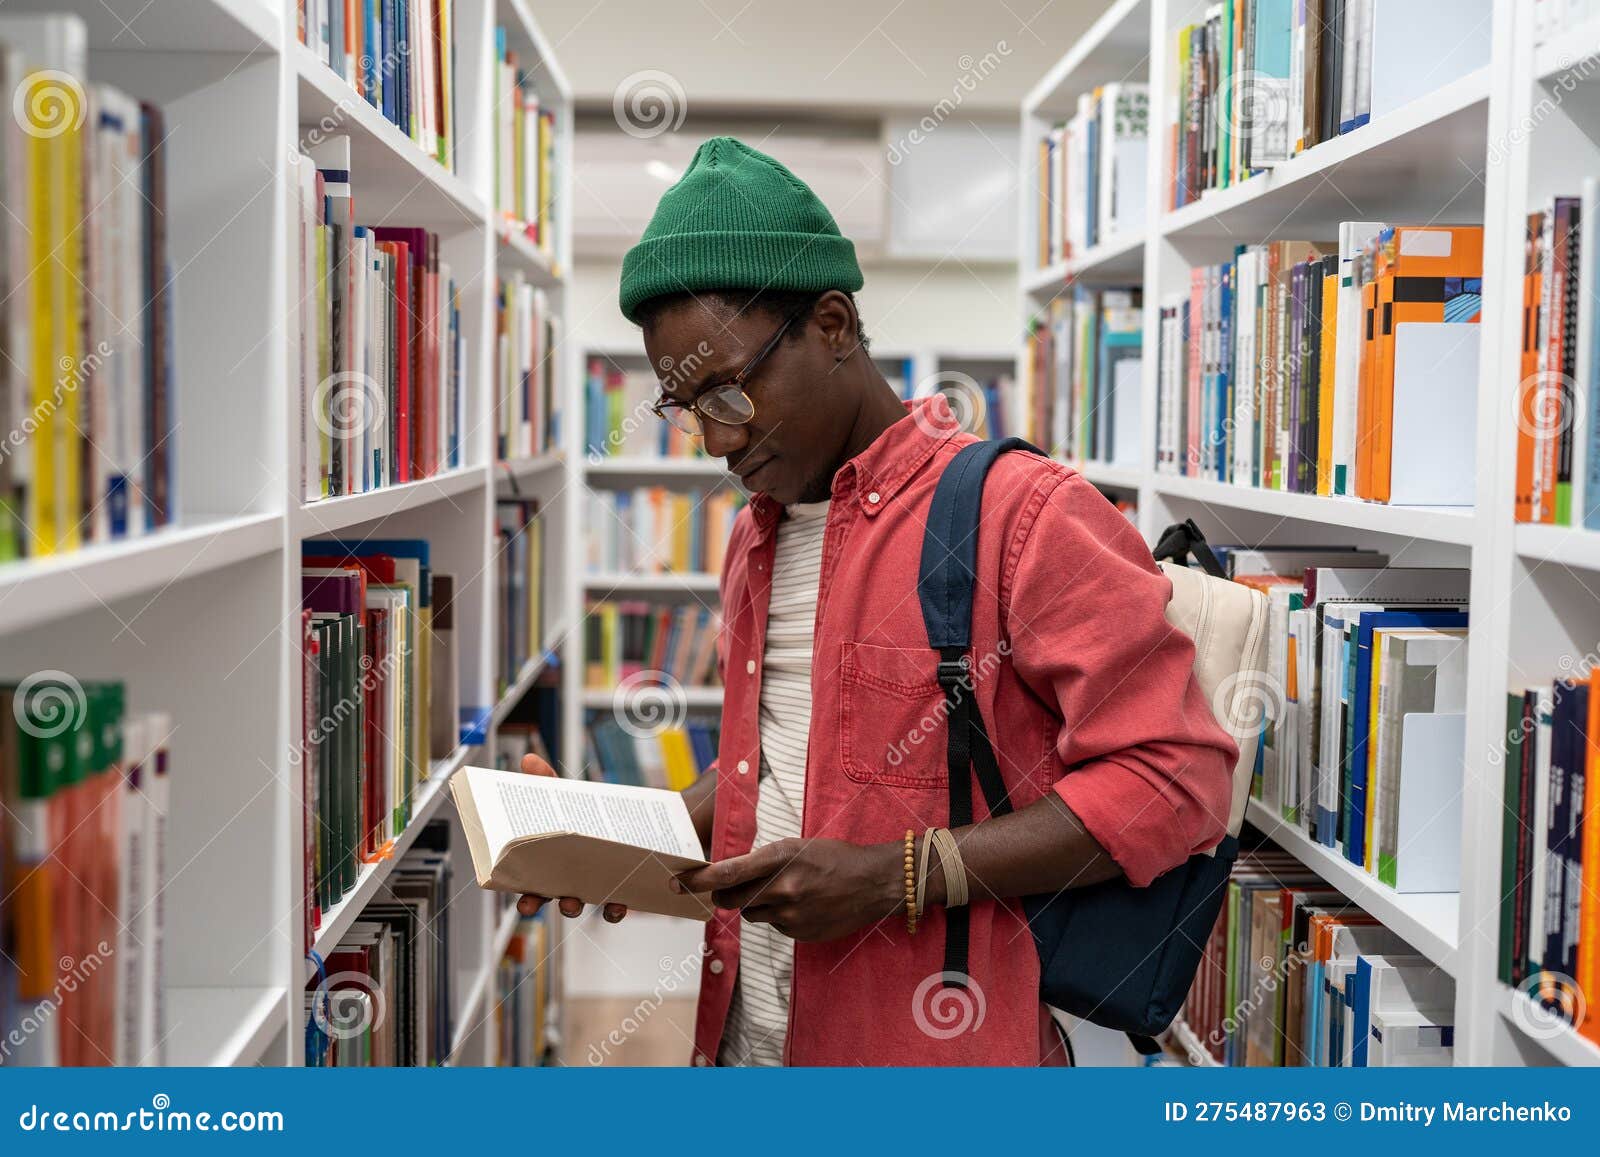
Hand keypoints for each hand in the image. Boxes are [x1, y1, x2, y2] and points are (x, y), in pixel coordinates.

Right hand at [515, 753, 627, 923]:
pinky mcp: (619, 888)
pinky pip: (615, 906)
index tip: (521, 902)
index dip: (527, 898)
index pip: (533, 885)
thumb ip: (548, 780)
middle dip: (540, 905)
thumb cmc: (588, 814)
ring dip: (573, 907)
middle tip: (532, 905)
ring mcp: (594, 886)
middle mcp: (571, 880)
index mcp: (553, 863)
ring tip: (572, 902)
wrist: (631, 817)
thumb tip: (529, 761)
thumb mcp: (567, 796)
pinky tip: (616, 905)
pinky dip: (615, 909)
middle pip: (550, 898)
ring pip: (581, 905)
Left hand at [673, 837, 901, 941]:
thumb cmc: (833, 858)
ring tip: (785, 892)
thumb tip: (728, 877)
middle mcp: (782, 888)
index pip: (727, 872)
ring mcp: (791, 915)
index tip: (677, 882)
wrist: (874, 882)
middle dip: (725, 895)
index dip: (697, 880)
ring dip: (756, 906)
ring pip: (751, 915)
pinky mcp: (799, 934)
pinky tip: (802, 906)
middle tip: (730, 889)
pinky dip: (779, 918)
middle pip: (731, 900)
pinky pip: (774, 927)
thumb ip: (763, 861)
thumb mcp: (796, 847)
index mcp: (780, 857)